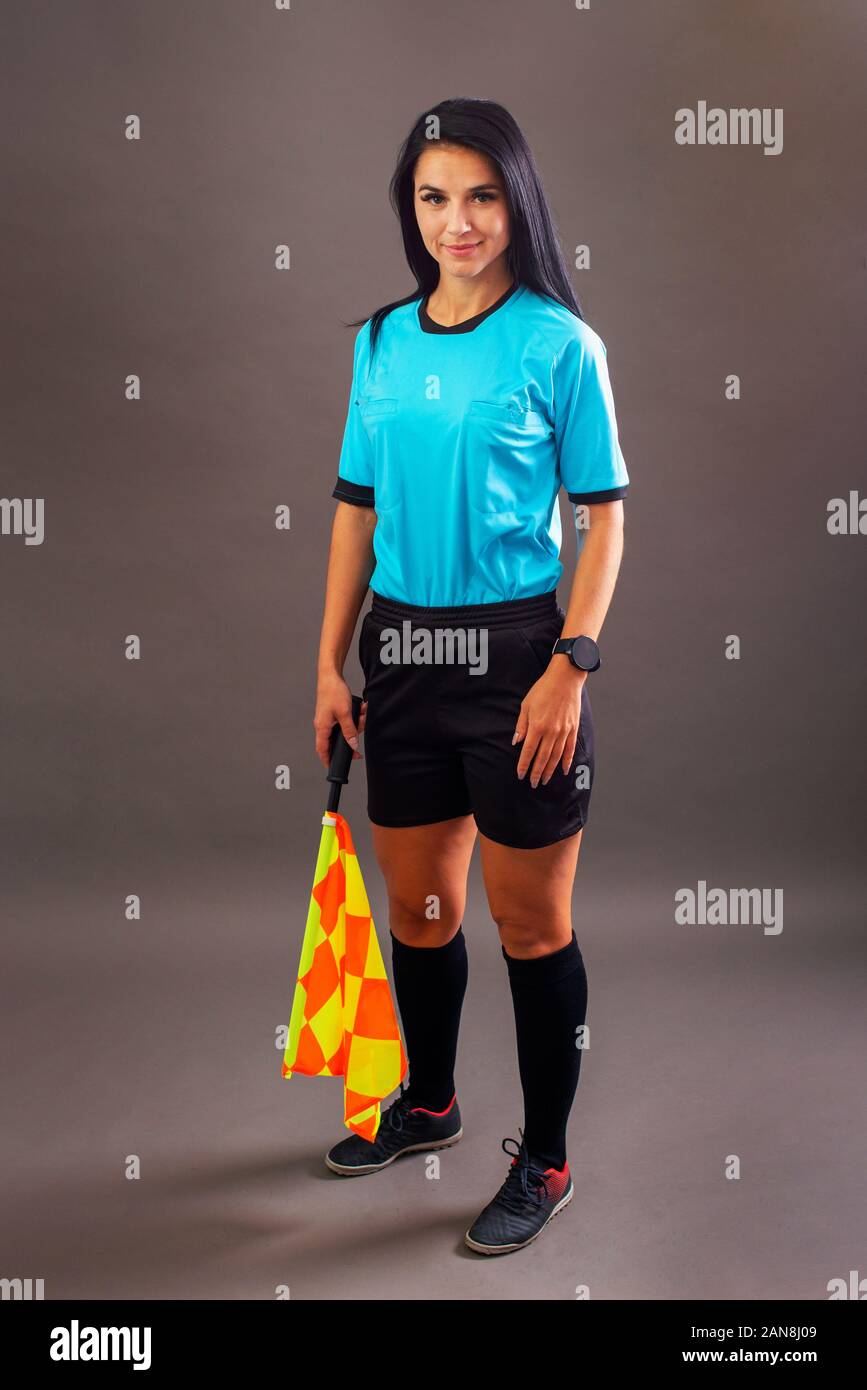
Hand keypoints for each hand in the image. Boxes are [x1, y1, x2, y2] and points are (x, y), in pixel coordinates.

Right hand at [314, 670, 366, 769]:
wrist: (331, 675)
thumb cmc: (333, 692)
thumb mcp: (344, 713)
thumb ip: (349, 731)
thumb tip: (352, 745)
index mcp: (322, 727)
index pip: (322, 749)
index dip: (328, 760)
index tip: (334, 767)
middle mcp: (323, 724)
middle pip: (337, 739)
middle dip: (351, 736)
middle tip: (360, 734)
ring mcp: (328, 718)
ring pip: (344, 728)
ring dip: (356, 724)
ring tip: (363, 714)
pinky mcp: (333, 712)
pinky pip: (345, 720)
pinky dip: (354, 717)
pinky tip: (361, 709)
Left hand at [512, 659, 584, 787]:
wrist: (565, 679)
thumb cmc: (543, 690)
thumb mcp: (526, 705)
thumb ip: (521, 725)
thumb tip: (516, 742)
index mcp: (537, 726)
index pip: (528, 751)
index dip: (524, 765)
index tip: (521, 775)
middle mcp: (551, 732)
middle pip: (542, 758)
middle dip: (537, 772)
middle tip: (533, 783)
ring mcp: (564, 731)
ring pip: (556, 757)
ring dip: (550, 770)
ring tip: (545, 780)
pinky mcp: (573, 728)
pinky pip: (570, 749)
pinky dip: (567, 761)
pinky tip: (564, 770)